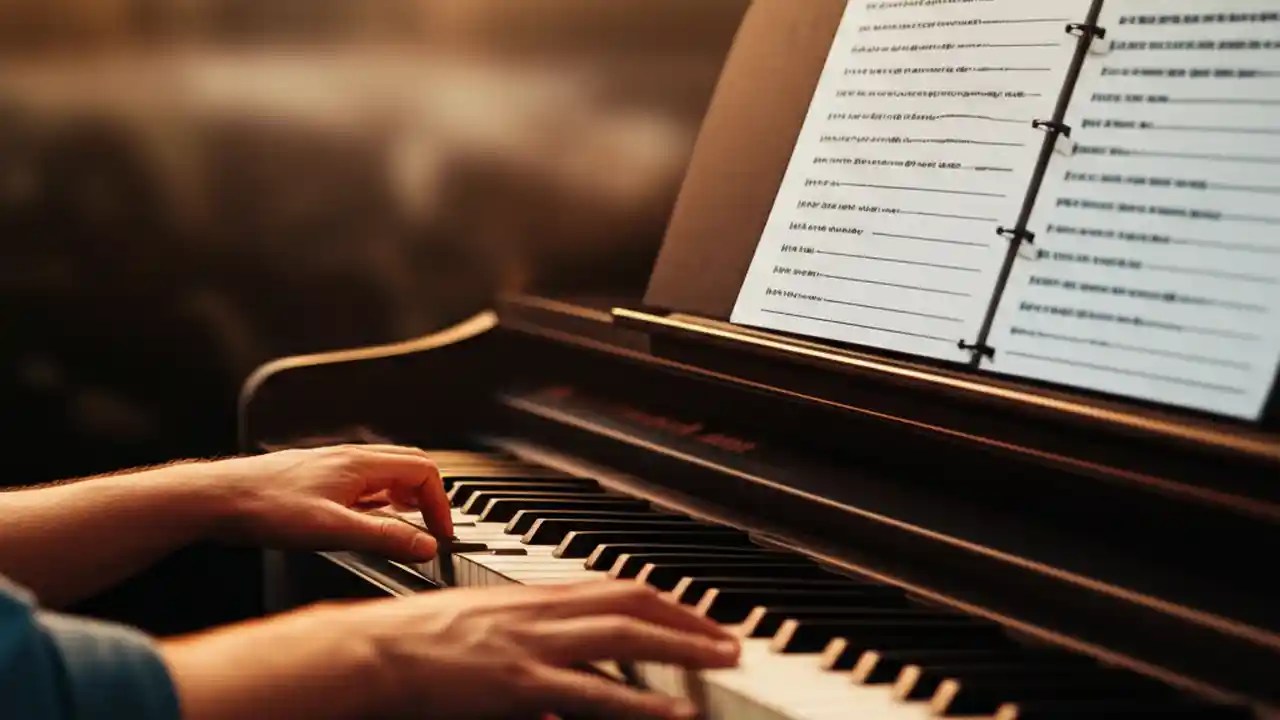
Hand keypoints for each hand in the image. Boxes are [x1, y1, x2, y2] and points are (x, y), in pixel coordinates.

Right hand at [163, 581, 740, 719]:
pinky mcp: (517, 682)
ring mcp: (530, 645)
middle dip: (689, 620)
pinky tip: (669, 712)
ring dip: (682, 649)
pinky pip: (591, 691)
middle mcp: (538, 611)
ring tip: (724, 663)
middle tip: (730, 638)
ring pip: (625, 637)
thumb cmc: (411, 641)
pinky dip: (637, 702)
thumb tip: (566, 657)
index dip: (664, 599)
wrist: (364, 651)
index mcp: (529, 596)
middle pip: (632, 603)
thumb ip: (526, 634)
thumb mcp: (477, 625)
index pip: (614, 586)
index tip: (698, 614)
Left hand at [202, 444, 451, 561]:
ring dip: (402, 500)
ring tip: (402, 529)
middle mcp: (349, 458)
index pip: (423, 471)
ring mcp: (332, 466)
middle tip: (430, 529)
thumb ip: (383, 537)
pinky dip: (377, 503)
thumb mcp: (333, 530)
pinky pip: (362, 484)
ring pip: (384, 475)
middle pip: (408, 467)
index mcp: (360, 463)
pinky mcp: (316, 479)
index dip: (440, 503)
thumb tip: (424, 545)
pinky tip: (363, 524)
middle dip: (427, 499)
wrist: (216, 499)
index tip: (440, 533)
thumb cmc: (264, 507)